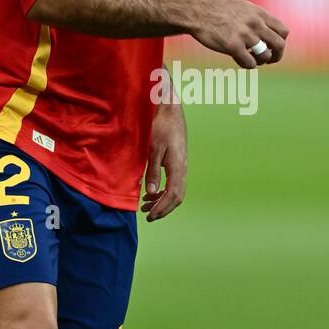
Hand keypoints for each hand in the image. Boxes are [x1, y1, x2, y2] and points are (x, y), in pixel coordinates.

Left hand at [141, 99, 186, 220]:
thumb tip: (150, 193)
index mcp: (178, 167)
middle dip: (163, 209)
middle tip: (148, 216)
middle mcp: (182, 169)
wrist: (170, 111)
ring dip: (162, 201)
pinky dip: (162, 192)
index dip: (162, 208)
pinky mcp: (177, 163)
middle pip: (176, 197)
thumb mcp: (153, 149)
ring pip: (175, 191)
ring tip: (146, 206)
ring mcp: (181, 166)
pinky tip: (151, 193)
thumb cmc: (161, 127)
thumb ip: (152, 172)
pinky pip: (173, 183)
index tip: (150, 216)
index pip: (173, 195)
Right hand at [190, 0, 288, 68]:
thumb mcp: (244, 8)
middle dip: (277, 56)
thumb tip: (273, 34)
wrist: (198, 13)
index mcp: (259, 13)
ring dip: (260, 61)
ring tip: (252, 59)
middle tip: (269, 60)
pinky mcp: (233, 46)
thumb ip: (259, 19)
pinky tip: (240, 60)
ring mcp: (244, 35)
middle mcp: (255, 23)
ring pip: (265, 56)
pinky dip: (248, 65)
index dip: (281, 42)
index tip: (272, 47)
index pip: (283, 31)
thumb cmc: (219, 12)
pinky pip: (250, 63)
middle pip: (279, 45)